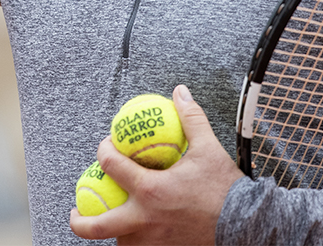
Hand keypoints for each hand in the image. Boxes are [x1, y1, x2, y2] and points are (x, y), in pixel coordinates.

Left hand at [69, 85, 244, 244]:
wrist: (246, 226)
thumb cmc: (225, 188)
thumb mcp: (208, 149)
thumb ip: (191, 118)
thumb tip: (179, 92)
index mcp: (151, 190)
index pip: (111, 166)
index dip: (102, 152)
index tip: (104, 147)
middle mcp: (145, 220)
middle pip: (98, 226)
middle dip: (79, 220)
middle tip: (75, 209)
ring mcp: (153, 242)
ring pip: (119, 242)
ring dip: (112, 231)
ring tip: (109, 219)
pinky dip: (133, 241)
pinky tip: (134, 232)